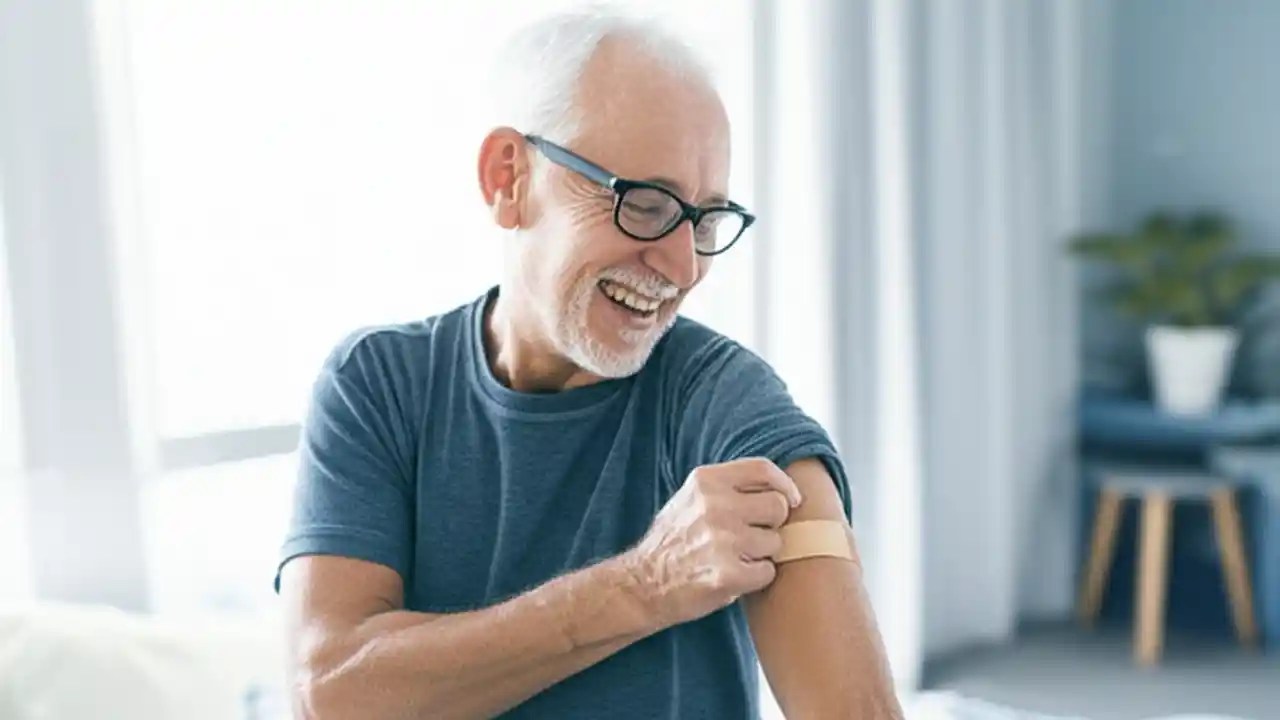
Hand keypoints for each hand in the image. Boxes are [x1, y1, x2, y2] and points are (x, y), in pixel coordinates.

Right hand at [625, 458, 802, 627]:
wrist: (642, 584)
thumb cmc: (674, 541)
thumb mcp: (691, 498)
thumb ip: (729, 487)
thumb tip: (780, 483)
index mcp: (706, 481)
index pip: (763, 469)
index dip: (785, 485)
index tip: (792, 500)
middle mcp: (714, 505)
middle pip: (777, 506)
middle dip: (772, 524)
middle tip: (752, 536)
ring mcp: (722, 540)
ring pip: (775, 542)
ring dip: (762, 554)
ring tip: (736, 558)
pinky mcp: (728, 574)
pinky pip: (767, 572)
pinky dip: (756, 578)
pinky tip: (734, 577)